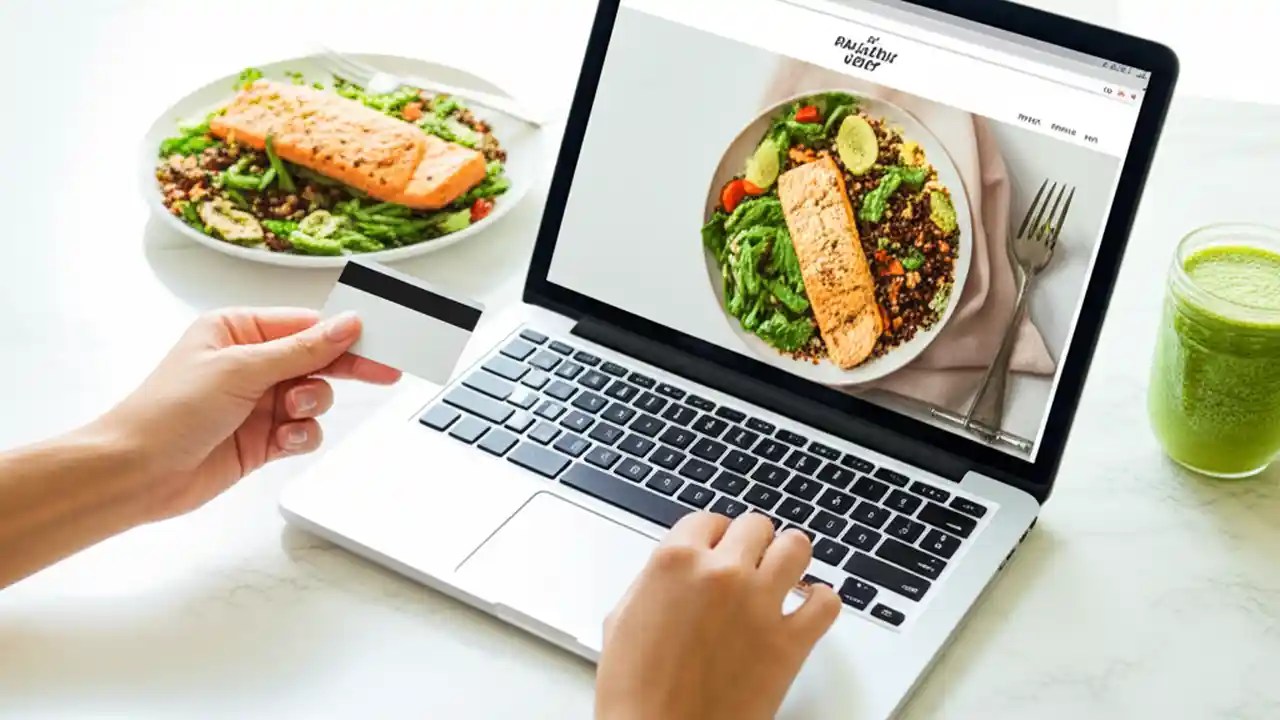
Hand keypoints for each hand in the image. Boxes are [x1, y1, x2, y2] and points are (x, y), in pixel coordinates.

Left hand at [96, 307, 399, 520]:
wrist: (136, 474)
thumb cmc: (167, 412)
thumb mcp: (240, 369)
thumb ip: (302, 349)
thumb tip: (346, 325)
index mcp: (237, 330)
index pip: (306, 324)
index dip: (343, 333)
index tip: (379, 339)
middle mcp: (249, 363)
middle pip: (317, 359)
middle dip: (345, 368)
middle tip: (384, 372)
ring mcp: (257, 402)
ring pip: (315, 397)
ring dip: (311, 406)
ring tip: (288, 414)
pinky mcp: (262, 438)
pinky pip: (304, 430)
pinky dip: (301, 435)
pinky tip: (283, 440)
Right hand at [596, 513, 840, 719]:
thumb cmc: (633, 693)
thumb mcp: (623, 619)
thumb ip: (656, 581)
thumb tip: (679, 569)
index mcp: (674, 561)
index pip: (708, 519)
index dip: (714, 537)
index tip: (719, 549)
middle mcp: (720, 574)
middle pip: (756, 526)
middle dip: (752, 545)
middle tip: (748, 565)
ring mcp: (758, 605)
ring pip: (797, 547)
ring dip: (790, 559)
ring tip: (782, 577)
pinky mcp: (788, 643)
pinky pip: (826, 602)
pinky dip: (821, 602)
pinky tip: (808, 610)